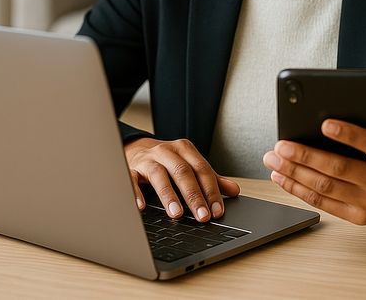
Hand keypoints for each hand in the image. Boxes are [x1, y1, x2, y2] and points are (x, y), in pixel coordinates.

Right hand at [124, 137, 240, 221]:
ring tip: (177, 214)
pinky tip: (141, 207)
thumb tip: (234, 190)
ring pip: (159, 174)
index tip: (217, 211)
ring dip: (169, 195)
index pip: (202, 169)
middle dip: (194, 196)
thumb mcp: (189, 166)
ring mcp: (148, 159)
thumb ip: (210, 179)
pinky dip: (136, 193)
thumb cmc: (167, 162)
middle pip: (183, 172)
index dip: (211, 190)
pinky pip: (131, 179)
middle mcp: (167, 151)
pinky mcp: (130, 167)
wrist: (135, 149)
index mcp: (185, 149)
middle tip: (202, 216)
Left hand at [262, 109, 365, 224]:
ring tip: (274, 160)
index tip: (324, 123)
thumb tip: (344, 107)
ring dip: (294, 173)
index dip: (348, 134)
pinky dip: (298, 189)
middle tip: (281, 145)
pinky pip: (322, 203)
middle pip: (339, 169)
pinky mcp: (357, 217)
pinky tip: (283, 177)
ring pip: (325, 188)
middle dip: (305, 156)